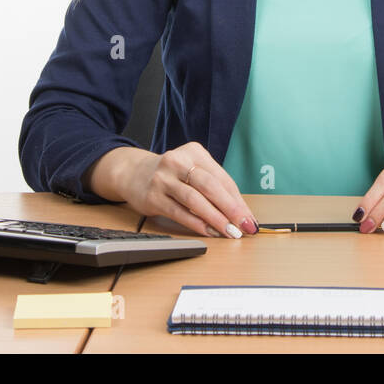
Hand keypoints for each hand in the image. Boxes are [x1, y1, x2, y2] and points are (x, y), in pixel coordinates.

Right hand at [107, 142, 258, 238]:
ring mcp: (163, 178)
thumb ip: (214, 187)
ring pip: (195, 200)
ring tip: (229, 232)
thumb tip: (241, 213)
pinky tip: (209, 232)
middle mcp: (178, 161)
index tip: (250, 218)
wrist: (133, 173)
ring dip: (215, 218)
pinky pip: (179, 212)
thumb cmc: (172, 175)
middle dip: (231, 209)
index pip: (222, 178)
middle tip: (245, 225)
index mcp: (194, 152)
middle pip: (210, 186)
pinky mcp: (153, 196)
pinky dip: (197, 224)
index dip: (239, 200)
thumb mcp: (192, 170)